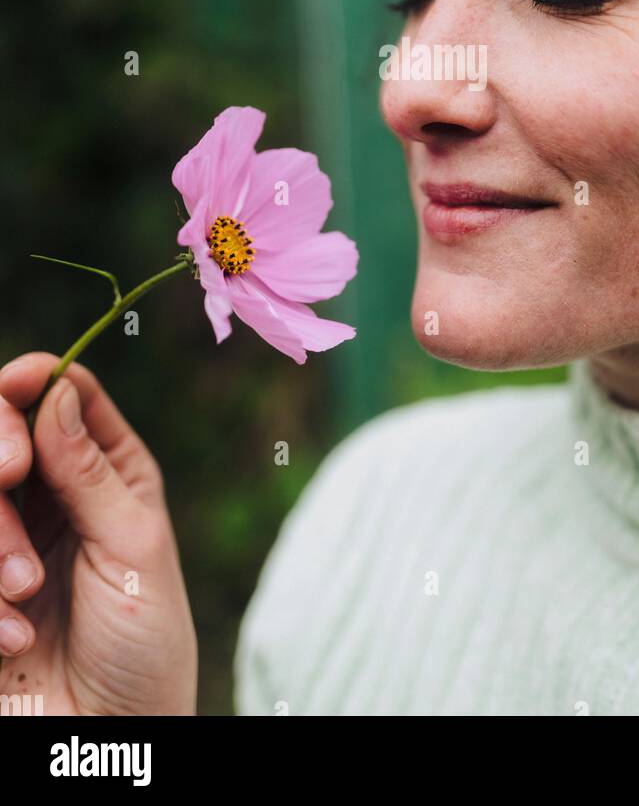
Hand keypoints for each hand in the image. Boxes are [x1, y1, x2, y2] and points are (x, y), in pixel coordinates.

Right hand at [0, 352, 196, 714]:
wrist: (108, 741)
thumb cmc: (144, 647)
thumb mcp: (134, 550)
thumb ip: (90, 472)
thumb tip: (55, 392)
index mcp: (105, 471)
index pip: (62, 396)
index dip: (37, 377)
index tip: (19, 381)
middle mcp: (49, 495)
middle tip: (7, 472)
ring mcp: (3, 541)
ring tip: (24, 590)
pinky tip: (10, 637)